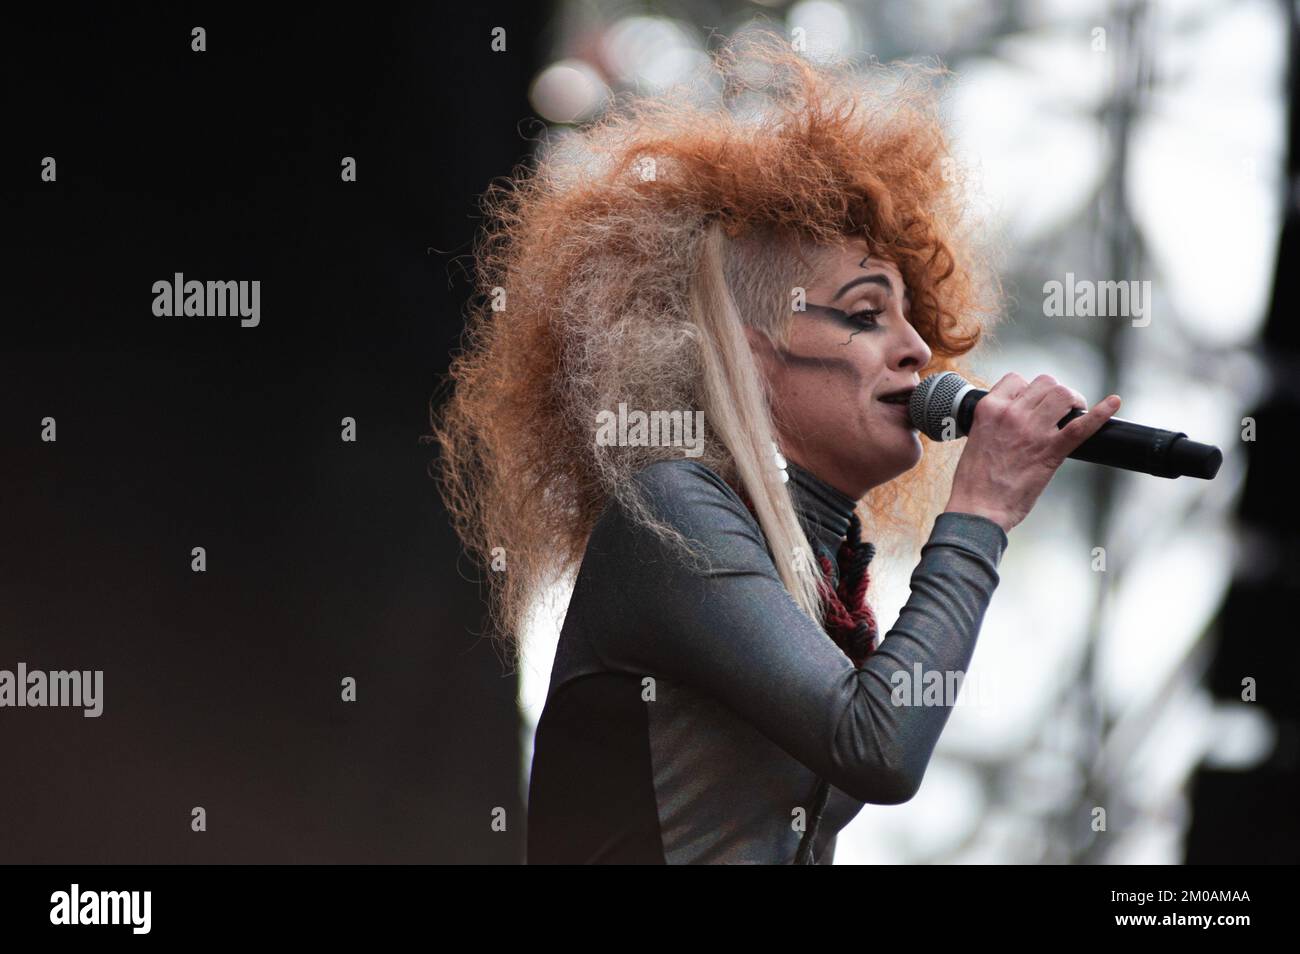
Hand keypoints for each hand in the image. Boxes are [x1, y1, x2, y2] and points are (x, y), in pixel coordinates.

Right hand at [943, 372, 1120, 533]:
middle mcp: (1011, 414)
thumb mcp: (976, 439)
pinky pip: (1081, 425)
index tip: (1031, 403)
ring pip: (1062, 394)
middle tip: (1059, 409)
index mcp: (989, 409)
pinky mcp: (1051, 451)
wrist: (978, 508)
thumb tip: (1013, 419)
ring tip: (1074, 412)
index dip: (1027, 390)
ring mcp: (1032, 431)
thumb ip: (995, 422)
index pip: (1015, 380)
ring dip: (1072, 400)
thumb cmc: (974, 482)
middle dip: (1054, 393)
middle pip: (1045, 383)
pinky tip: (1113, 403)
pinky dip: (1101, 413)